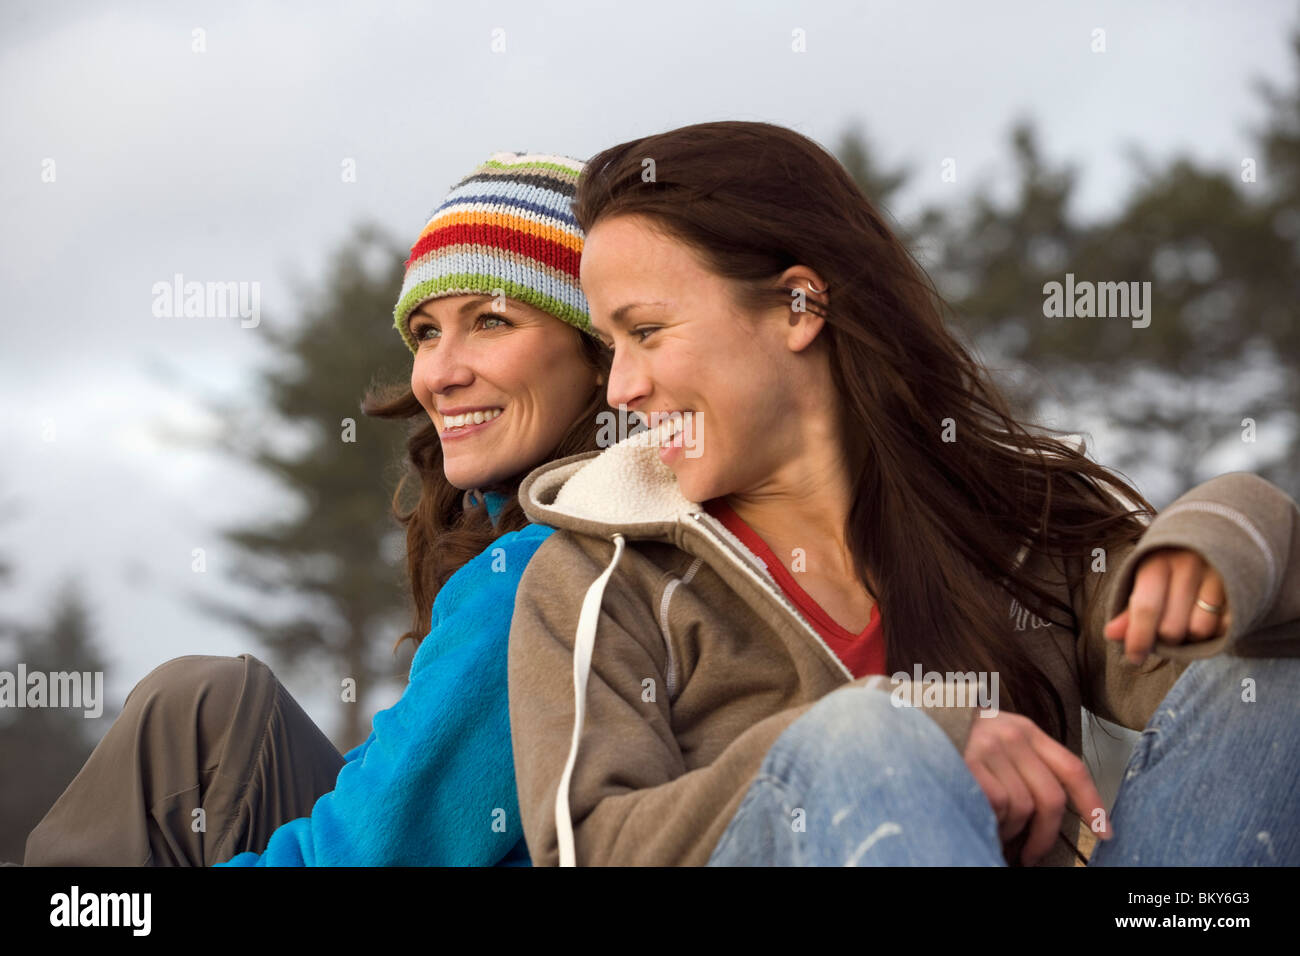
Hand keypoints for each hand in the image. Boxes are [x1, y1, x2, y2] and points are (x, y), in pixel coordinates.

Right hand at [963, 710, 1110, 865]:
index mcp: (1024, 729)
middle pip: (1050, 797)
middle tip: (1032, 855)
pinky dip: (991, 822)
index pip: (1071, 768)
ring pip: (1023, 807)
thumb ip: (1021, 759)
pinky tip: (978, 818)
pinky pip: (998, 806)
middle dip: (1045, 836)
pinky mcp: (970, 762)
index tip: (1105, 832)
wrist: (903, 721)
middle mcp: (1011, 736)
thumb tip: (1051, 807)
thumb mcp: (992, 737)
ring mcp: (990, 748)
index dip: (1092, 803)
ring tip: (992, 830)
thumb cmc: (950, 740)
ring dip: (1010, 830)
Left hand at [1103, 547, 1230, 665]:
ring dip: (1191, 636)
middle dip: (1165, 638)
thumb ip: (1130, 610)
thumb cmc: (1171, 568)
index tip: (1134, 658)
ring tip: (1188, 619)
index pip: (1145, 607)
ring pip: (1199, 631)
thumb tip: (1110, 634)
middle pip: (1171, 628)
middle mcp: (1189, 564)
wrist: (1218, 537)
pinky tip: (1211, 616)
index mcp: (1157, 561)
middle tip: (1166, 628)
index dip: (1138, 638)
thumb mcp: (1146, 582)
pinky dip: (1215, 631)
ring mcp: (1219, 574)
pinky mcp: (1242, 586)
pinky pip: (1225, 628)